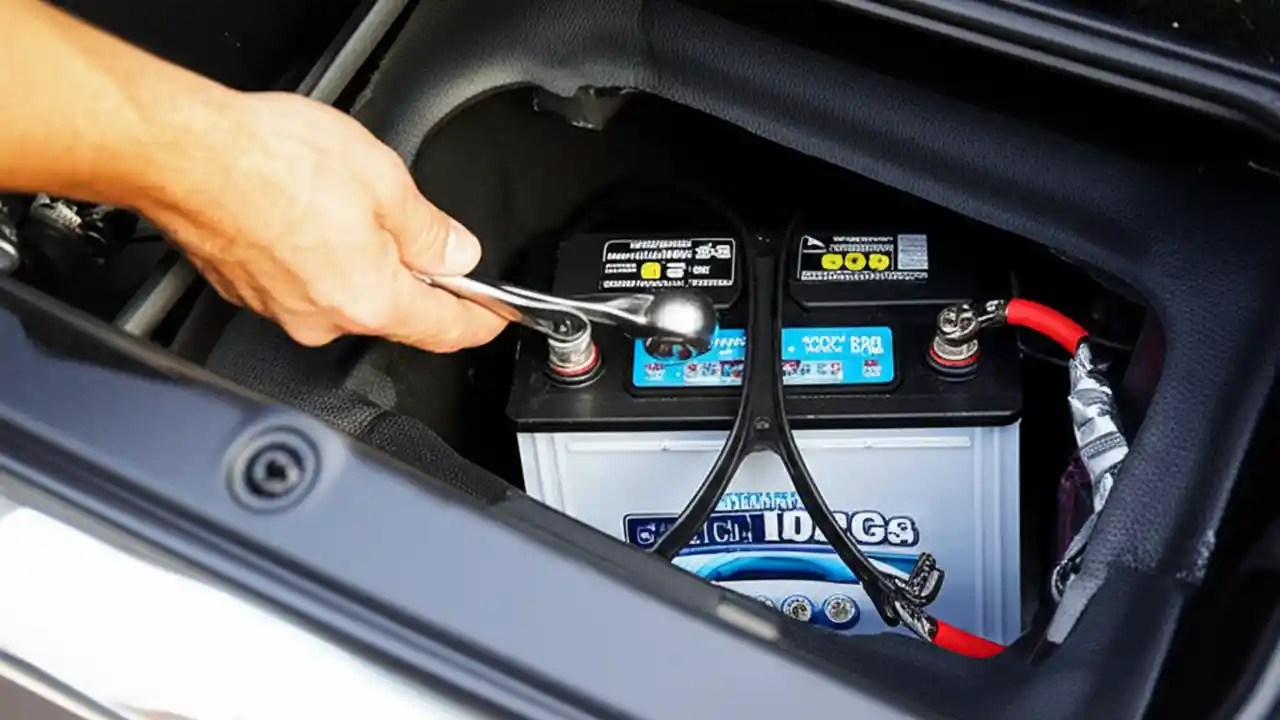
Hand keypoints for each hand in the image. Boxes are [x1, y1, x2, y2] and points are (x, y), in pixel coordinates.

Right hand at [138, 91, 506, 350]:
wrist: (184, 154)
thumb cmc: (271, 162)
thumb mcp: (385, 181)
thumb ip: (430, 229)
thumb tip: (457, 252)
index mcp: (372, 299)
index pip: (447, 330)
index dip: (480, 323)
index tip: (495, 318)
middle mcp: (325, 320)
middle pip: (395, 311)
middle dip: (414, 276)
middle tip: (414, 228)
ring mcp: (283, 311)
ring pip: (345, 294)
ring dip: (359, 260)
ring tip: (341, 204)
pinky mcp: (249, 294)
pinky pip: (303, 283)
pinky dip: (316, 257)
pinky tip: (305, 213)